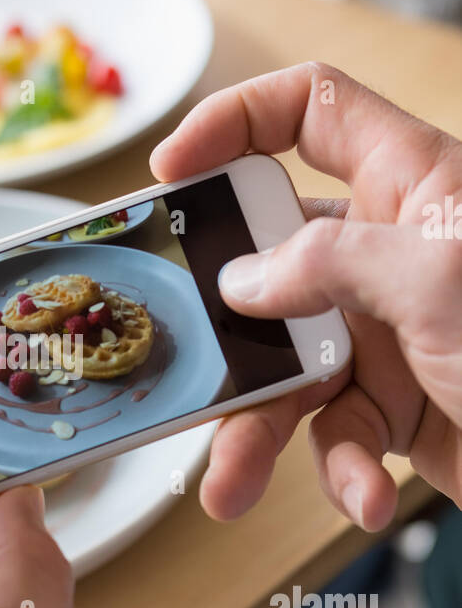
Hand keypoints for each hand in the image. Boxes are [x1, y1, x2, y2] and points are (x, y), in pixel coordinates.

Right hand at [151, 63, 461, 530]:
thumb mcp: (439, 281)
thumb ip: (330, 261)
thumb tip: (243, 280)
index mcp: (410, 185)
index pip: (311, 111)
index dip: (235, 121)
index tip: (172, 171)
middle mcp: (387, 251)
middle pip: (267, 256)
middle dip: (222, 316)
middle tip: (181, 349)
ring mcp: (385, 330)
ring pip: (284, 365)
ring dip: (255, 429)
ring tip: (229, 483)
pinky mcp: (392, 404)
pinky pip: (334, 433)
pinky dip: (340, 471)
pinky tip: (362, 496)